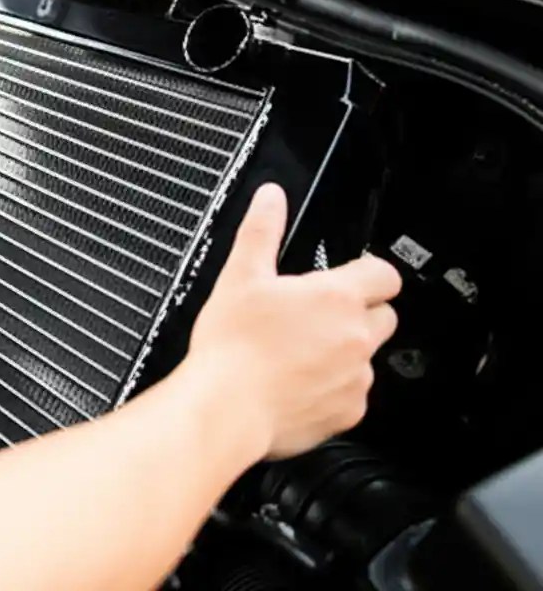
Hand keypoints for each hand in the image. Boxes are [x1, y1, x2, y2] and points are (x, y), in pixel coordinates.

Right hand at [182, 184, 400, 459]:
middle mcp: (356, 337)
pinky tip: (296, 385)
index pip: (385, 275)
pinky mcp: (347, 412)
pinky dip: (332, 390)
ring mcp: (356, 377)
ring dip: (343, 353)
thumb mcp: (240, 276)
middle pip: (384, 316)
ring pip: (365, 357)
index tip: (346, 279)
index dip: (367, 274)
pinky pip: (351, 395)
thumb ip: (261, 231)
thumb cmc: (232, 345)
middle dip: (358, 314)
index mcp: (337, 298)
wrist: (225, 407)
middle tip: (314, 319)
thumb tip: (271, 197)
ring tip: (297, 356)